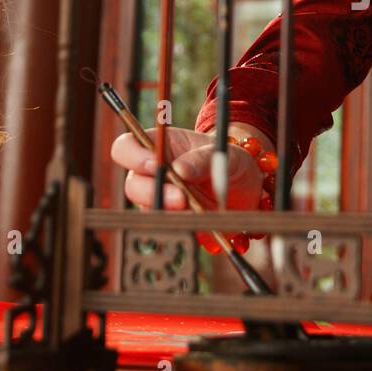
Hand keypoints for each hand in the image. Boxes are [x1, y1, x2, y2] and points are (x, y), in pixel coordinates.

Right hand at [110, 125, 265, 253]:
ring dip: (167, 210)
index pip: (126, 147)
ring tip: (191, 206)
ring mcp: (159, 199)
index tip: (155, 164)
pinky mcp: (171, 219)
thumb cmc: (227, 160)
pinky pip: (166, 225)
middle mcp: (152, 173)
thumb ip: (201, 158)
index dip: (132, 156)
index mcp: (158, 146)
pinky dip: (179, 223)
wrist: (244, 188)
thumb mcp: (220, 152)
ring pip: (146, 209)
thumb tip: (179, 170)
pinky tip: (196, 218)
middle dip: (151, 192)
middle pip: (132, 184)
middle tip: (180, 196)